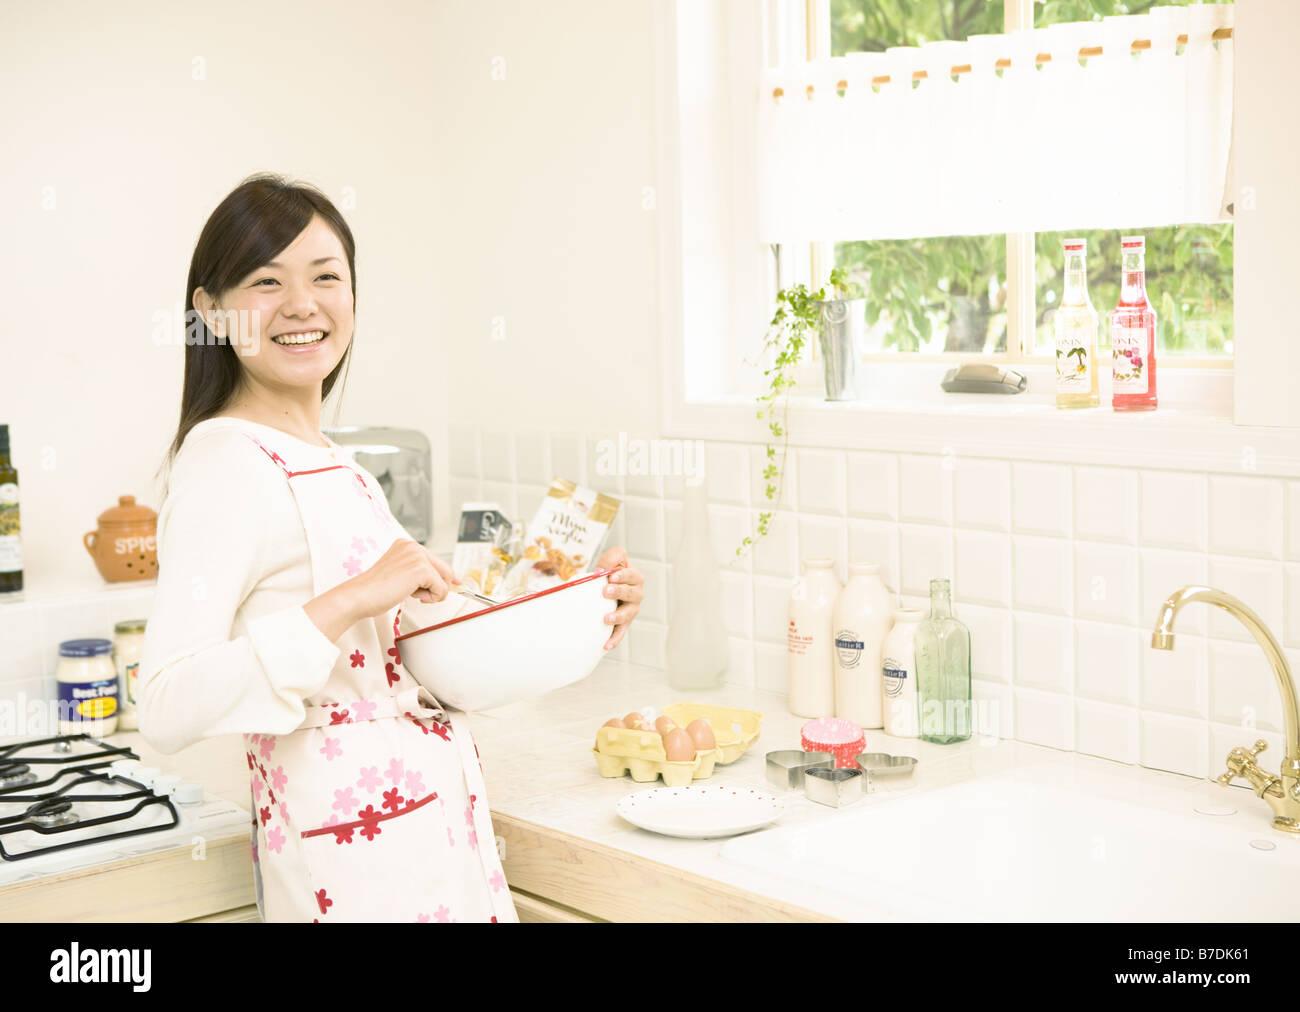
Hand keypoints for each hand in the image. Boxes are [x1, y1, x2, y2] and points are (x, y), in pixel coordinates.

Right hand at [305, 540, 458, 640]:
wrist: (360, 596)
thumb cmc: (375, 590)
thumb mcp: (400, 576)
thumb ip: (419, 574)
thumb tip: (446, 582)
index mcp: (406, 545)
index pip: (435, 561)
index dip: (445, 576)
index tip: (455, 583)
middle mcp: (413, 547)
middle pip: (445, 569)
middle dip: (438, 587)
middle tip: (421, 596)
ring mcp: (418, 556)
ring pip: (444, 580)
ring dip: (431, 594)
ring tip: (409, 593)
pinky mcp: (421, 569)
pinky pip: (441, 589)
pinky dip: (432, 598)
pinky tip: (412, 596)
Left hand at [595, 546, 642, 650]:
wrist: (602, 590)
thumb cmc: (607, 574)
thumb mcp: (609, 561)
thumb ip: (610, 558)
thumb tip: (601, 571)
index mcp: (634, 577)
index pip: (631, 575)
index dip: (623, 575)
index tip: (611, 576)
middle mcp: (636, 594)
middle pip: (632, 594)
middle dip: (620, 592)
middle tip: (605, 591)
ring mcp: (631, 610)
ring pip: (628, 614)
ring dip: (618, 616)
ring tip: (606, 618)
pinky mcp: (624, 623)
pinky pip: (621, 632)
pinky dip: (615, 639)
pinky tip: (606, 645)